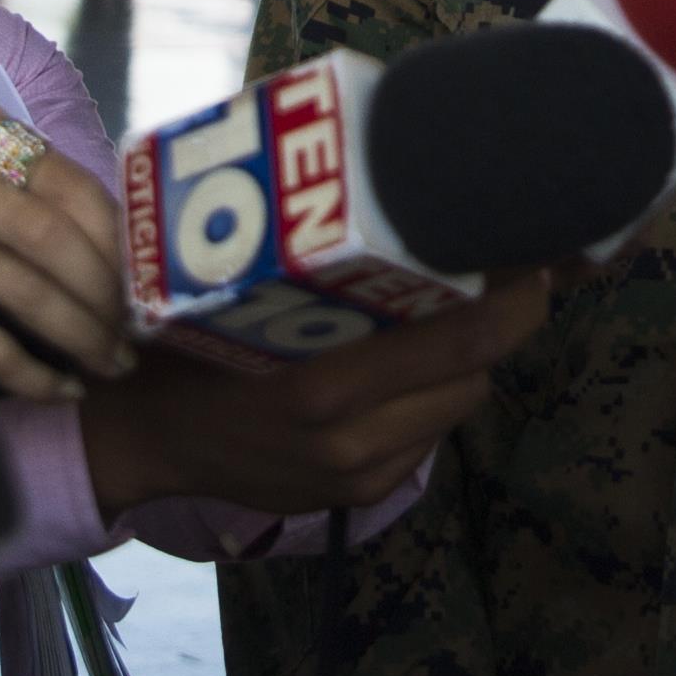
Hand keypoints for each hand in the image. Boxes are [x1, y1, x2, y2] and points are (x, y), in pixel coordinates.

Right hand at [0, 96, 134, 398]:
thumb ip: (3, 174)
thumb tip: (107, 242)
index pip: (67, 180)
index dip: (117, 241)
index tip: (145, 282)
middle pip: (52, 236)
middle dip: (106, 298)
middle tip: (134, 339)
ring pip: (21, 286)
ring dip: (77, 337)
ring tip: (106, 366)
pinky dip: (23, 368)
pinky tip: (53, 387)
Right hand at [81, 269, 553, 516]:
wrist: (141, 438)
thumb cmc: (186, 337)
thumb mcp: (237, 287)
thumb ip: (311, 252)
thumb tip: (385, 179)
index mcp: (320, 382)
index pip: (461, 341)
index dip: (514, 300)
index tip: (534, 260)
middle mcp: (348, 437)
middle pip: (473, 373)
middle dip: (494, 326)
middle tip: (497, 276)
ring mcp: (355, 473)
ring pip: (457, 406)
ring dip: (461, 363)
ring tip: (439, 319)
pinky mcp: (356, 496)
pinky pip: (426, 438)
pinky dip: (427, 400)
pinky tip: (397, 370)